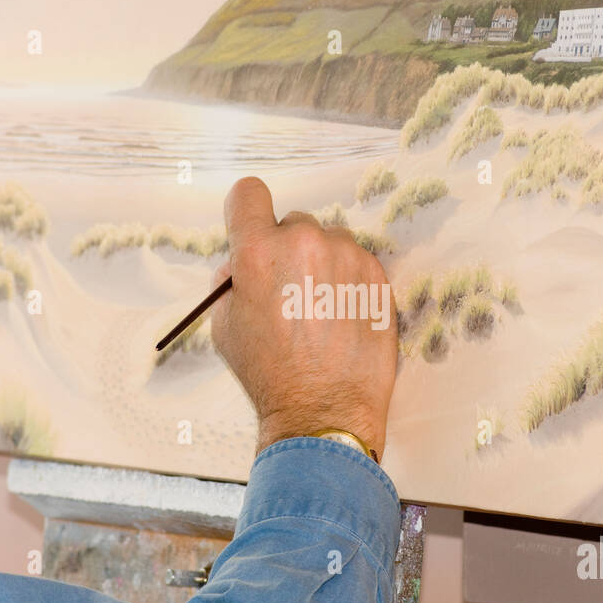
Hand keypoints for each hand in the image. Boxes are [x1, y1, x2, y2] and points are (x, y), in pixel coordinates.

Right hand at [211, 176, 397, 459]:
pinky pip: (356, 262)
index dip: (247, 211)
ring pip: (329, 242)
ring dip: (322, 265)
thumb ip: (231, 281)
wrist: (324, 410)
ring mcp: (347, 255)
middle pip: (292, 223)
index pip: (249, 192)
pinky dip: (348, 282)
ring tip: (318, 312)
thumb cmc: (272, 375)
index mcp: (258, 250)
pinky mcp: (377, 274)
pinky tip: (341, 318)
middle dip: (287, 250)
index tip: (251, 226)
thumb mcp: (226, 327)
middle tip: (288, 291)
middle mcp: (304, 243)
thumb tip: (240, 263)